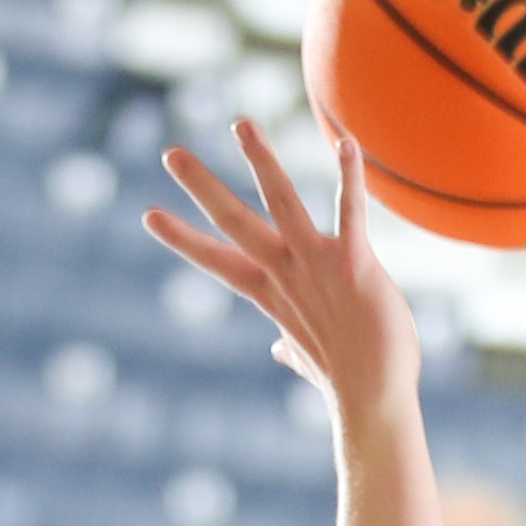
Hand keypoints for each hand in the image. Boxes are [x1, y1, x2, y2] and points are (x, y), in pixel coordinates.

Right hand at [142, 119, 419, 414]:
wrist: (376, 400)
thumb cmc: (351, 379)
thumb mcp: (311, 357)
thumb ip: (293, 348)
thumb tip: (282, 352)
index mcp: (272, 293)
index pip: (218, 261)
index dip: (184, 239)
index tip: (149, 215)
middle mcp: (287, 274)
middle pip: (235, 223)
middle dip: (203, 187)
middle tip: (171, 153)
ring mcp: (317, 267)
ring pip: (282, 203)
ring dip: (262, 161)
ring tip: (242, 124)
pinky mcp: (354, 265)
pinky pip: (350, 212)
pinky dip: (348, 177)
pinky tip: (345, 143)